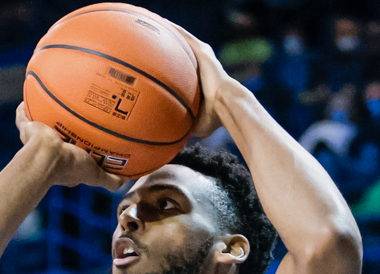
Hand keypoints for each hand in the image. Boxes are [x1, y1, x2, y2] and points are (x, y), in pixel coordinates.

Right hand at [14, 104, 126, 190]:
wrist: (46, 156)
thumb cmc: (70, 166)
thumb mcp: (95, 174)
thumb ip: (109, 180)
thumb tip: (125, 182)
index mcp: (64, 161)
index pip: (72, 152)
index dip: (79, 147)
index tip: (87, 139)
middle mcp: (49, 150)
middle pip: (56, 136)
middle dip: (63, 128)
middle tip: (71, 117)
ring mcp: (36, 139)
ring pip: (40, 124)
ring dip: (44, 115)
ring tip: (52, 102)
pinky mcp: (27, 128)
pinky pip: (24, 115)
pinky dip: (24, 107)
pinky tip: (29, 97)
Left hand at [163, 22, 232, 138]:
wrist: (227, 105)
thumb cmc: (215, 117)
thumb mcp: (194, 123)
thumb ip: (183, 126)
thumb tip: (170, 142)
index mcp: (201, 78)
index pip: (185, 67)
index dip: (173, 64)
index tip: (160, 62)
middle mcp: (202, 64)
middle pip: (182, 49)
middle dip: (169, 43)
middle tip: (153, 37)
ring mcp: (202, 56)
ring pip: (182, 39)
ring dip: (169, 32)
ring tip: (153, 24)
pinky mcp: (202, 52)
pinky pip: (184, 37)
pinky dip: (173, 31)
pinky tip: (160, 24)